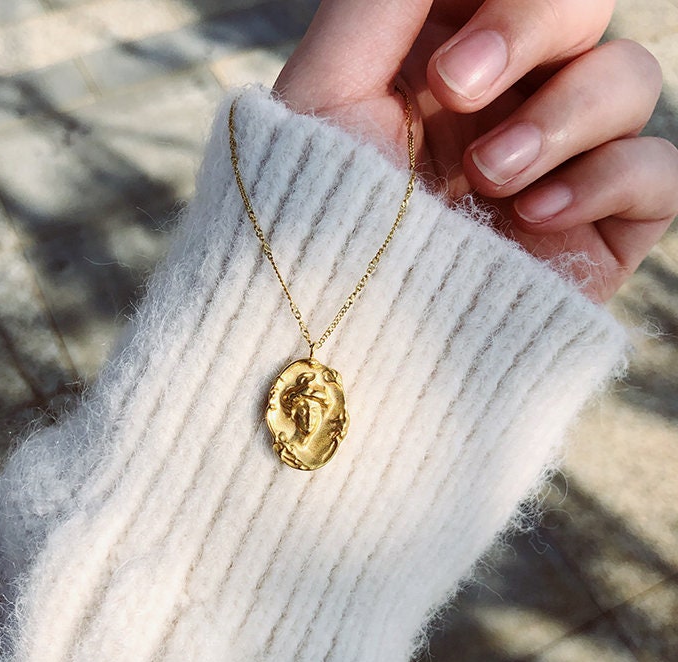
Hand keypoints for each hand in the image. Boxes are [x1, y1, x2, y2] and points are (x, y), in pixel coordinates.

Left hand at [275, 0, 677, 301]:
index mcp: (452, 62)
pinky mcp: (597, 230)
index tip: (448, 48)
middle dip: (532, 24)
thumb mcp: (327, 91)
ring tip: (485, 177)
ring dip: (562, 117)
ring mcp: (559, 165)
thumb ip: (384, 0)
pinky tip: (533, 218)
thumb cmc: (318, 218)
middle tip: (456, 89)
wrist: (345, 330)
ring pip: (631, 79)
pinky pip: (663, 171)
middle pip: (584, 9)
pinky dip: (610, 180)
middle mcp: (511, 105)